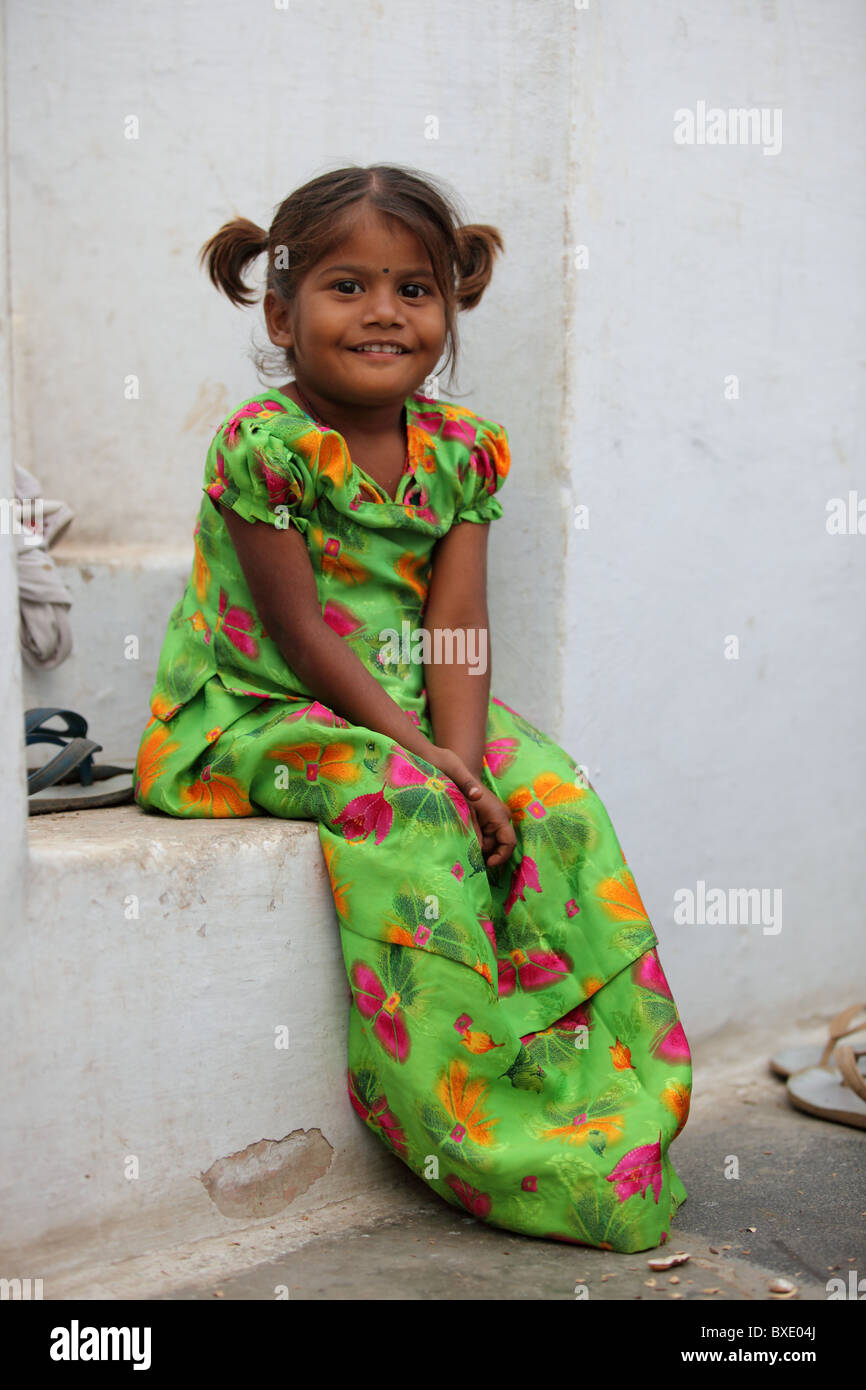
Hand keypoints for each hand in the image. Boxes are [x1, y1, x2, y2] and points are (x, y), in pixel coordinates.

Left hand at [426, 747, 515, 868]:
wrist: (453, 772)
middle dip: (483, 853)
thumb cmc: (457, 787)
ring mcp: (495, 820)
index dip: (499, 857)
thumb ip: (470, 827)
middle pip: (497, 847)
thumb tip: (478, 848)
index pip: (509, 843)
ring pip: (489, 844)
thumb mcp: (461, 808)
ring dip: (477, 848)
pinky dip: (474, 842)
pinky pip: (484, 838)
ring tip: (460, 844)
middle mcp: (501, 818)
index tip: (485, 865)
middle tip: (465, 853)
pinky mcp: (487, 821)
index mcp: (499, 815)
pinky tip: (461, 839)